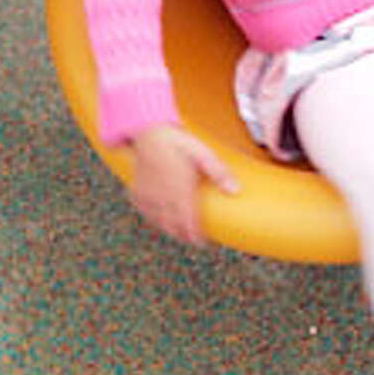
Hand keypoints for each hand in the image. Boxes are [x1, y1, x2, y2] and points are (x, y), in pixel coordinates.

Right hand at [128, 125, 240, 245]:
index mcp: (180, 191)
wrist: (148, 131)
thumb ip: (219, 172)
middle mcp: (163, 198)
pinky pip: (144, 212)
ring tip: (179, 231)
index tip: (205, 243)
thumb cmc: (178, 142)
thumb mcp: (203, 154)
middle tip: (194, 240)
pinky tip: (158, 218)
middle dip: (184, 236)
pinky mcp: (138, 191)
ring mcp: (149, 196)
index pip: (189, 223)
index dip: (196, 237)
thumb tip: (236, 190)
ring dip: (169, 229)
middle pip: (173, 227)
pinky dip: (152, 218)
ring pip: (158, 222)